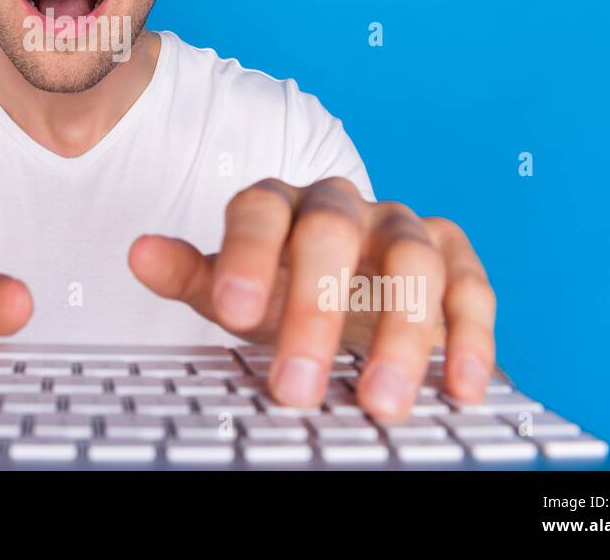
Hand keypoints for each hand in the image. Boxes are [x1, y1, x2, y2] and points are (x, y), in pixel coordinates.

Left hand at [128, 177, 495, 420]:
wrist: (347, 292)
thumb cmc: (277, 288)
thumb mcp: (231, 288)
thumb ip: (191, 273)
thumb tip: (139, 253)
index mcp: (279, 204)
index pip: (259, 210)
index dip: (247, 255)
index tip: (234, 313)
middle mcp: (342, 204)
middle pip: (333, 232)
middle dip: (315, 311)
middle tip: (296, 390)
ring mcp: (402, 225)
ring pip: (412, 260)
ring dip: (400, 335)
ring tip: (380, 405)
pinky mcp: (455, 257)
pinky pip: (471, 287)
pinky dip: (470, 337)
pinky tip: (461, 388)